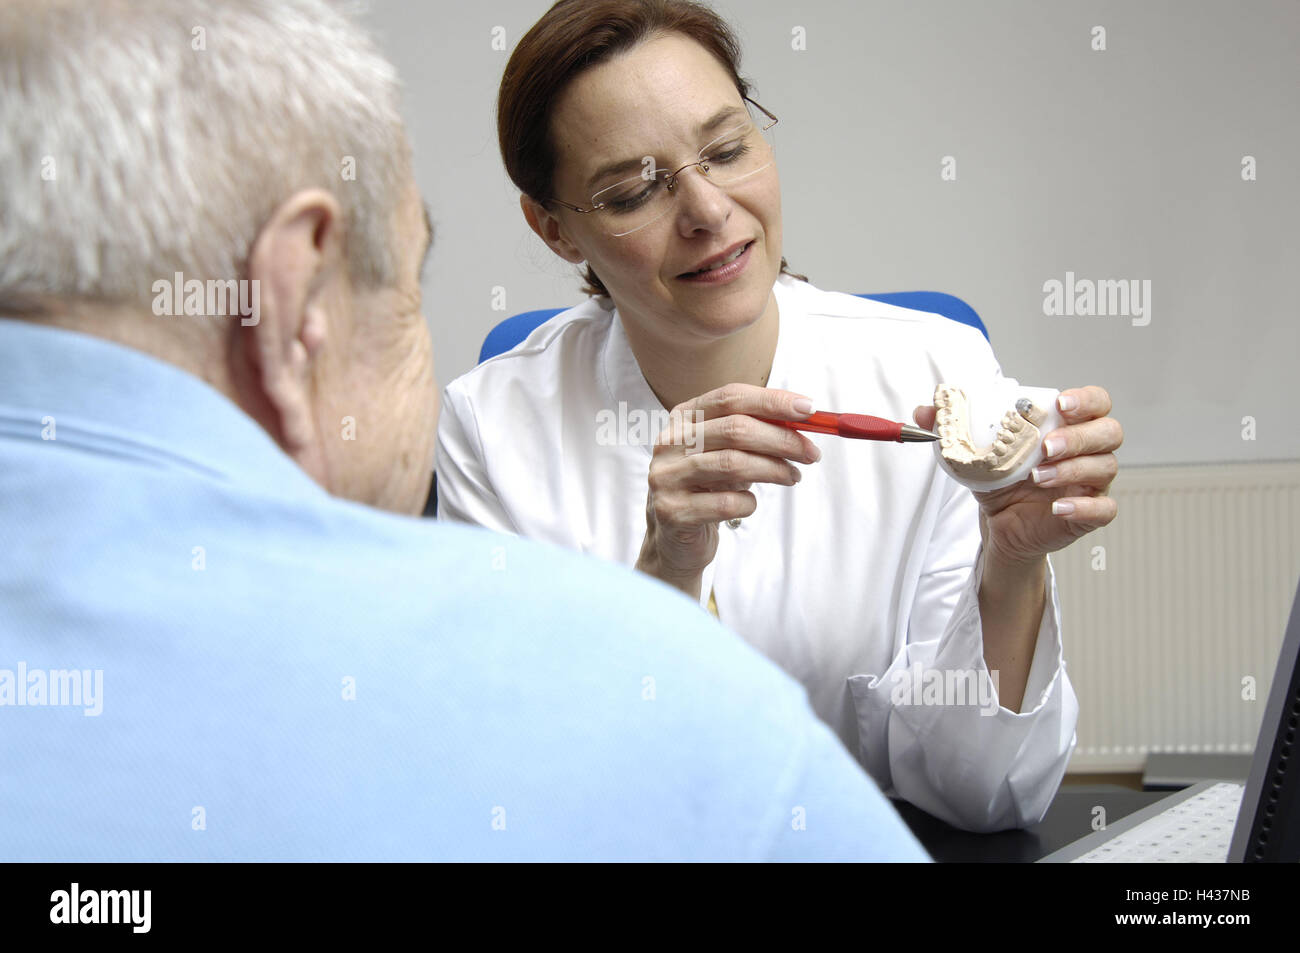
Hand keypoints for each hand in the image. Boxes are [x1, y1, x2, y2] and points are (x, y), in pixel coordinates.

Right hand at [636, 383, 820, 597]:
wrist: (675, 540)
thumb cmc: (707, 488)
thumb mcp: (726, 453)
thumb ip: (755, 434)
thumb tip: (803, 420)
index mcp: (683, 418)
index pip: (731, 397)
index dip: (772, 401)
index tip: (809, 410)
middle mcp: (669, 443)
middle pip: (735, 429)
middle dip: (782, 439)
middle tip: (811, 452)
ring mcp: (667, 477)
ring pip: (732, 463)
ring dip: (774, 469)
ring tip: (793, 476)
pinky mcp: (673, 511)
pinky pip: (726, 503)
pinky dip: (748, 503)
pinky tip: (750, 504)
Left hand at [915, 385, 1121, 567]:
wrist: (999, 523)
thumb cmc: (999, 479)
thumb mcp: (973, 452)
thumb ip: (952, 428)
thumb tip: (925, 410)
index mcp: (1066, 425)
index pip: (1096, 402)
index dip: (1086, 399)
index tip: (1060, 403)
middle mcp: (1087, 451)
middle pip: (1109, 432)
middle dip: (1079, 436)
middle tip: (1045, 446)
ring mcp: (1091, 482)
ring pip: (1105, 467)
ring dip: (1074, 469)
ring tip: (1038, 477)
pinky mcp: (1088, 513)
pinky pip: (1104, 508)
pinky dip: (1084, 506)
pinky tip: (1059, 506)